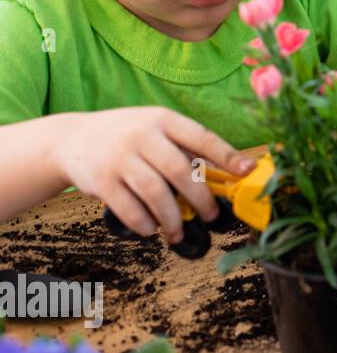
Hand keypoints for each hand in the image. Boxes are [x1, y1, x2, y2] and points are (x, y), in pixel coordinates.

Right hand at [52, 108, 253, 243]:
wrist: (72, 138)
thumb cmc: (129, 137)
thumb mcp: (157, 129)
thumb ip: (188, 147)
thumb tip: (233, 171)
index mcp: (163, 120)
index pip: (201, 137)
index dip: (227, 155)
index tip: (247, 172)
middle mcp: (142, 135)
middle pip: (180, 171)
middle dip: (201, 199)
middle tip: (212, 216)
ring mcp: (120, 157)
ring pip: (155, 193)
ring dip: (173, 218)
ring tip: (179, 232)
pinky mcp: (102, 180)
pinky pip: (130, 209)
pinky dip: (145, 224)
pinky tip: (151, 229)